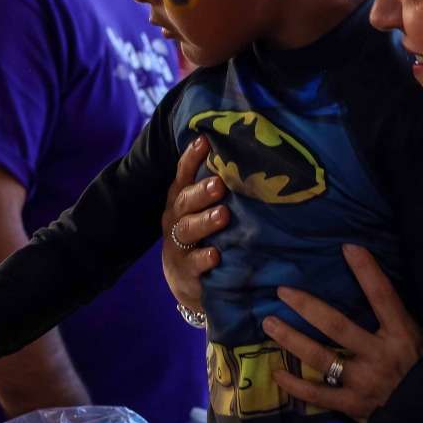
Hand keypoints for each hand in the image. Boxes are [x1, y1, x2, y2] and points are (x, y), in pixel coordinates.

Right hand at [160, 136, 227, 312]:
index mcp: (181, 200)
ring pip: (187, 229)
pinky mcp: (184, 271)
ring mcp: (178, 246)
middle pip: (185, 201)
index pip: (184, 175)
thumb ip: (216, 187)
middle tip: (219, 185)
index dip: (191, 158)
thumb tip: (245, 153)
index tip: (204, 141)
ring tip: (223, 215)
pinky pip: (193, 264)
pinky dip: (204, 259)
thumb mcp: (204, 209)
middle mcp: (176, 219)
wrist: (188, 281)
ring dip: (205, 221)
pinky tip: (215, 255)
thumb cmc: (203, 234)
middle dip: (201, 192)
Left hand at [264, 245, 422, 422]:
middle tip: (282, 291)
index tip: (348, 248)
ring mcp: (364, 382)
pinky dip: (295, 385)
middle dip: (307, 307)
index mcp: (402, 335)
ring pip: (320, 358)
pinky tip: (277, 372)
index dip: (367, 271)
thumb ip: (398, 320)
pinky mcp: (353, 406)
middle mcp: (381, 356)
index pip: (383, 296)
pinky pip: (317, 395)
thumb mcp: (422, 340)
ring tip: (269, 323)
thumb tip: (376, 288)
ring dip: (292, 340)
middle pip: (337, 326)